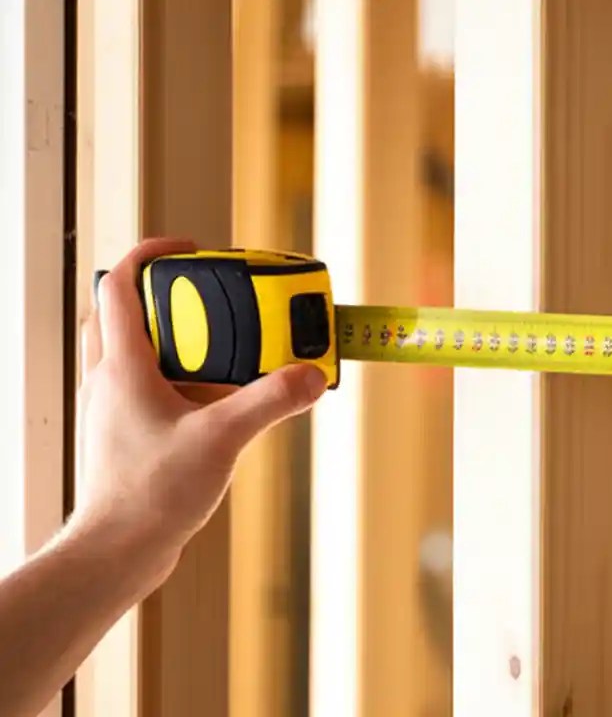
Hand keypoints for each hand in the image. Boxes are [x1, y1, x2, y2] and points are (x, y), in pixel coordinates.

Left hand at [69, 239, 327, 589]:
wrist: (116, 552)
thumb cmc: (147, 497)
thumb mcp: (221, 440)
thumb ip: (269, 401)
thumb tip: (310, 375)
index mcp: (121, 366)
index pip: (122, 284)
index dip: (153, 255)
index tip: (192, 250)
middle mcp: (110, 379)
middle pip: (130, 311)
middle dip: (176, 298)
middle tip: (220, 304)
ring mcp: (116, 408)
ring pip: (139, 350)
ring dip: (180, 340)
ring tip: (229, 354)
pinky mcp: (129, 434)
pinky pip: (153, 387)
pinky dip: (185, 381)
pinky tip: (221, 404)